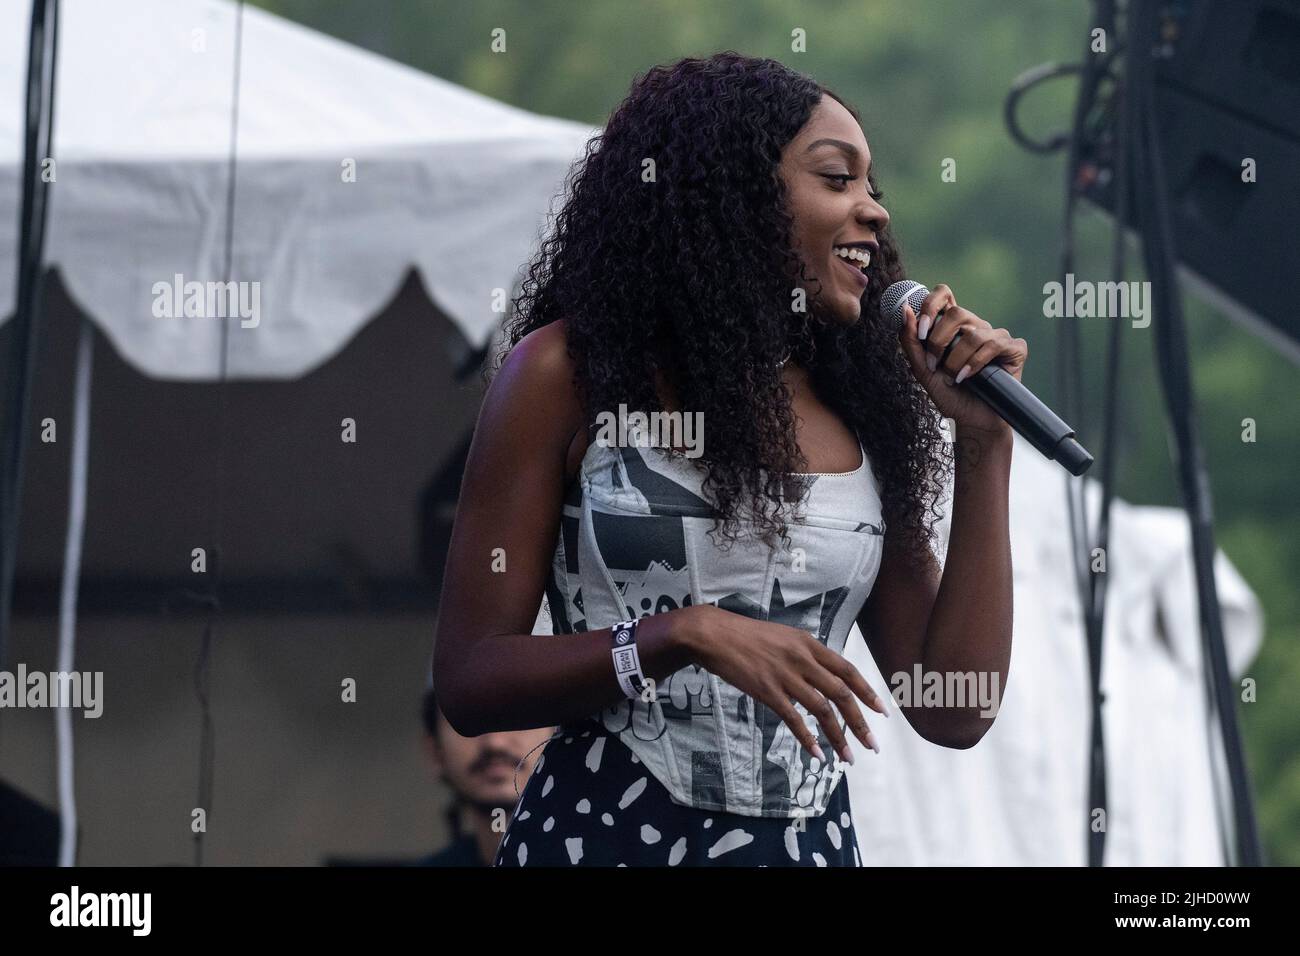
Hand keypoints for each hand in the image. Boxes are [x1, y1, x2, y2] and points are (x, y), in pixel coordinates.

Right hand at [679, 604, 888, 763]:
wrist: (715, 635)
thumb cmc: (747, 636)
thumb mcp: (785, 637)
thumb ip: (806, 655)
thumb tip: (824, 675)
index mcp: (809, 644)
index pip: (847, 670)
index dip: (867, 692)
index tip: (882, 711)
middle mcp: (802, 659)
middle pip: (841, 694)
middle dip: (861, 722)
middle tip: (873, 745)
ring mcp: (785, 676)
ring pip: (822, 710)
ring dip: (838, 737)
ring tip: (848, 757)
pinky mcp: (767, 691)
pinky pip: (793, 719)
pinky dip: (807, 738)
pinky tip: (817, 754)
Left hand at [899, 284, 1028, 436]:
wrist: (971, 421)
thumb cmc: (950, 394)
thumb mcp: (923, 369)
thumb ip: (911, 341)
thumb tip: (907, 310)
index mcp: (954, 327)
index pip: (944, 295)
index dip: (931, 305)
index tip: (921, 331)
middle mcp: (976, 327)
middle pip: (957, 313)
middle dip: (939, 342)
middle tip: (935, 365)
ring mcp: (997, 336)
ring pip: (974, 333)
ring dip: (956, 360)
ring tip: (953, 378)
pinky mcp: (1015, 348)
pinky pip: (994, 344)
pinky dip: (975, 363)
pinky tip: (968, 377)